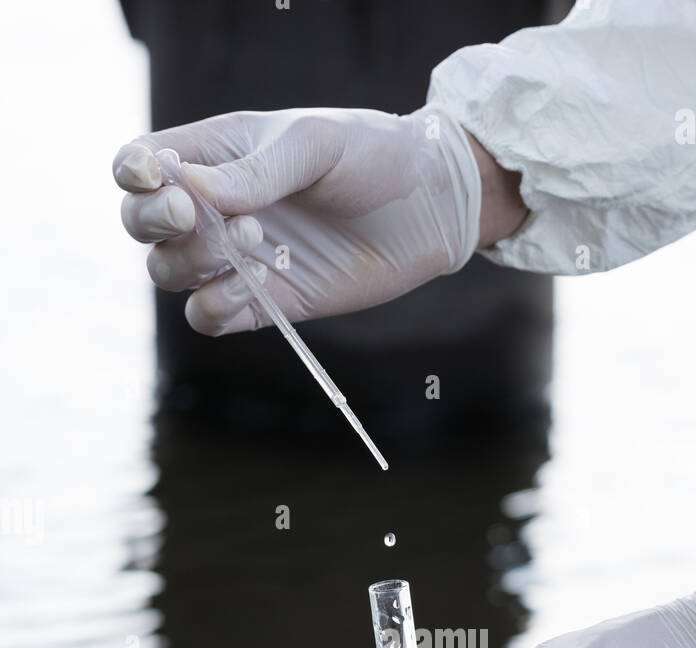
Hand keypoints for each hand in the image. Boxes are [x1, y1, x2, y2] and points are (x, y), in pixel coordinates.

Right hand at [112, 105, 482, 334]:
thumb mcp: (313, 145)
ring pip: (167, 273)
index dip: (132, 175)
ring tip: (252, 241)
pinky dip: (214, 307)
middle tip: (195, 216)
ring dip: (190, 262)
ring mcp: (234, 259)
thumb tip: (189, 191)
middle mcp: (214, 209)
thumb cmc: (371, 157)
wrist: (426, 209)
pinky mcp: (262, 303)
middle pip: (141, 224)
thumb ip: (253, 171)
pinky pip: (207, 317)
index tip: (161, 180)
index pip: (140, 164)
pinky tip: (253, 286)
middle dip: (153, 223)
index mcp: (215, 155)